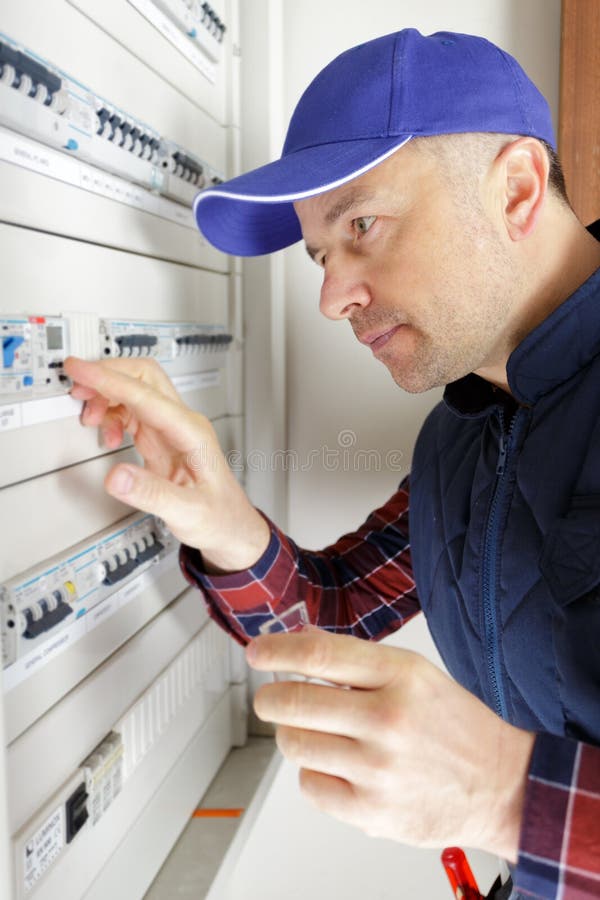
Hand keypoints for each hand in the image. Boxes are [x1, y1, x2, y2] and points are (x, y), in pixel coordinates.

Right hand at [64, 356, 269, 570]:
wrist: (230, 527)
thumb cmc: (219, 517)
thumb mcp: (188, 512)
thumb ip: (151, 495)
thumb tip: (116, 477)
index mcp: (192, 433)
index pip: (145, 396)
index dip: (110, 381)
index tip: (82, 373)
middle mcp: (182, 424)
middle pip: (143, 377)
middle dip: (107, 375)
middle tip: (77, 386)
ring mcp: (171, 429)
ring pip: (134, 392)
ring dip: (107, 397)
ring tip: (90, 419)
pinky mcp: (160, 439)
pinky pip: (131, 413)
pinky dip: (112, 417)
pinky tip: (108, 435)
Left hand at [247, 627, 534, 859]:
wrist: (501, 785)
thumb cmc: (455, 726)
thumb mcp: (415, 674)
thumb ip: (356, 660)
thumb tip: (302, 642)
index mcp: (400, 675)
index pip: (319, 655)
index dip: (277, 651)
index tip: (257, 652)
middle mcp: (388, 719)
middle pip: (295, 702)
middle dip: (270, 698)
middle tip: (270, 699)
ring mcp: (379, 769)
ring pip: (295, 744)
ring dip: (293, 736)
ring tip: (315, 734)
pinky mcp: (372, 812)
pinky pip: (310, 786)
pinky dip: (314, 774)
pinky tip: (336, 766)